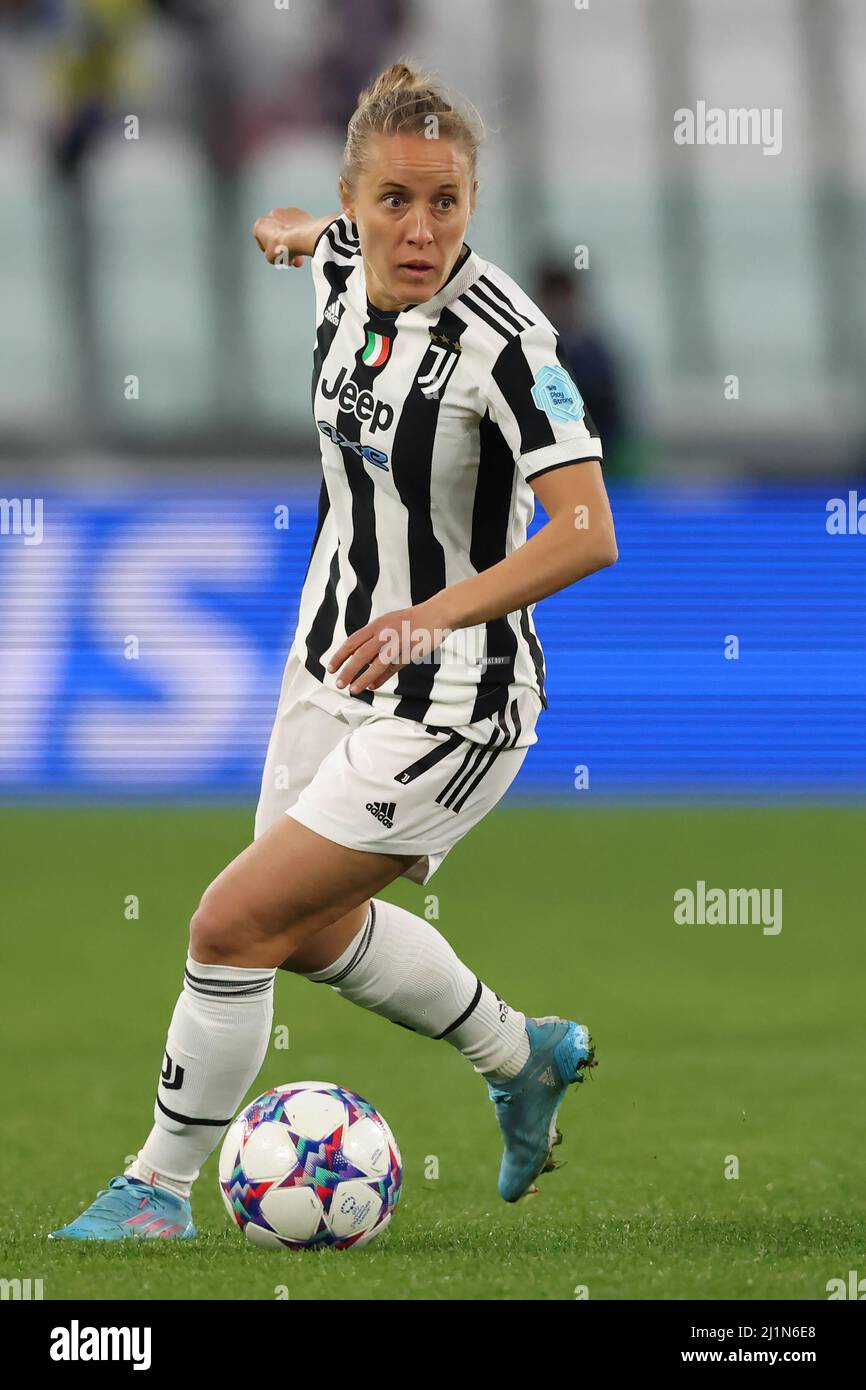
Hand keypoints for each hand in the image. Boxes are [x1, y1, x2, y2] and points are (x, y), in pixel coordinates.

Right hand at [252, 207, 308, 265]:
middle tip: (289, 258)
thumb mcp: (270, 258)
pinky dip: (300, 235)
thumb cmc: (283, 246)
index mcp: (260, 224)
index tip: (274, 256)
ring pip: (288, 230)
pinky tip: (304, 245)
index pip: (261, 239)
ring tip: (299, 255)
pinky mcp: (299, 213)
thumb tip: (277, 255)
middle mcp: (271, 215)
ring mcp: (286, 212)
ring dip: (292, 243)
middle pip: (276, 234)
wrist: (300, 237)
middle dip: (283, 248)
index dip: (268, 250)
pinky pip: (298, 226)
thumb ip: (271, 255)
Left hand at [326, 601, 452, 694]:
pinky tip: (372, 686)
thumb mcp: (390, 624)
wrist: (436, 614)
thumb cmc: (412, 621)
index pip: (353, 641)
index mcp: (377, 625)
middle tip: (338, 683)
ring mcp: (398, 642)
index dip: (340, 655)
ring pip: (376, 663)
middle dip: (347, 670)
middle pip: (360, 653)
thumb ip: (376, 640)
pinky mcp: (410, 652)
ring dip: (362, 678)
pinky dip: (381, 678)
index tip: (331, 668)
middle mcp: (384, 633)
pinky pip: (393, 668)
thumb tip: (364, 659)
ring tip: (352, 690)